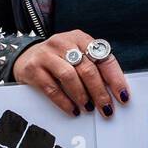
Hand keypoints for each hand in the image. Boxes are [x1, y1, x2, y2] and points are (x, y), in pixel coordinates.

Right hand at [12, 29, 128, 118]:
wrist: (25, 56)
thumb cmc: (59, 59)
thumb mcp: (77, 56)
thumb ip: (94, 68)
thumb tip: (114, 92)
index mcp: (80, 38)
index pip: (103, 57)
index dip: (115, 78)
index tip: (122, 96)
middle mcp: (63, 42)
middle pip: (87, 69)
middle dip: (99, 92)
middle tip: (106, 108)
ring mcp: (47, 54)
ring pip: (70, 76)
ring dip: (82, 95)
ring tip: (88, 108)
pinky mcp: (33, 68)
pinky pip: (52, 88)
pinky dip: (64, 101)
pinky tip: (72, 109)